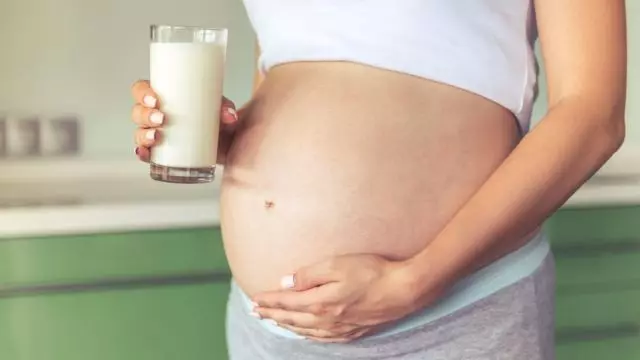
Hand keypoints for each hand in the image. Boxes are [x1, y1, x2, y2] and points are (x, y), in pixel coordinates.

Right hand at [130, 80, 238, 163]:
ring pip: (140, 132)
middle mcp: (156, 115)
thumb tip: (230, 116)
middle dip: (145, 115)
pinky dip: (143, 153)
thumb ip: (225, 108)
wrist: (225, 143)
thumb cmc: (215, 119)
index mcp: (164, 98)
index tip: (155, 99)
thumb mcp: (220, 109)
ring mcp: (157, 134)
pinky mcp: (163, 154)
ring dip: (143, 134)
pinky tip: (145, 153)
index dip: (143, 93)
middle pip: (138, 111)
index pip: (142, 89)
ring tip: (156, 137)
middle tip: (161, 118)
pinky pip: (146, 153)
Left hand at [251, 254, 424, 342]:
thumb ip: (309, 274)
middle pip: (292, 318)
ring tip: (274, 321)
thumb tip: (286, 282)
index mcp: (320, 302)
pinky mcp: (353, 331)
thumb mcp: (337, 264)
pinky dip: (307, 335)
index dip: (269, 300)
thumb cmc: (372, 272)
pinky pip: (322, 337)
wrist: (404, 290)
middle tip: (256, 312)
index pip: (287, 302)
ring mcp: (340, 328)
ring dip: (286, 325)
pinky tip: (305, 333)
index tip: (254, 298)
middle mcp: (326, 319)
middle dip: (272, 314)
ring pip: (305, 330)